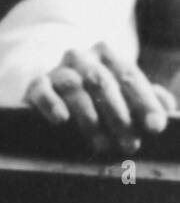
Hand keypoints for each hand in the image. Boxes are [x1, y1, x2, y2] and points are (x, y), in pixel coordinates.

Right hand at [23, 45, 174, 156]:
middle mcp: (82, 57)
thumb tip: (166, 108)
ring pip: (73, 86)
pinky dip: (51, 103)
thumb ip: (149, 100)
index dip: (145, 102)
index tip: (156, 128)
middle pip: (101, 81)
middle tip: (130, 145)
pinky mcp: (36, 85)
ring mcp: (57, 69)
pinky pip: (42, 90)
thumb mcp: (126, 95)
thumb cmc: (101, 98)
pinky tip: (62, 119)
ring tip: (102, 145)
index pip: (129, 76)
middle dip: (119, 115)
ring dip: (90, 117)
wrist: (56, 90)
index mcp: (108, 56)